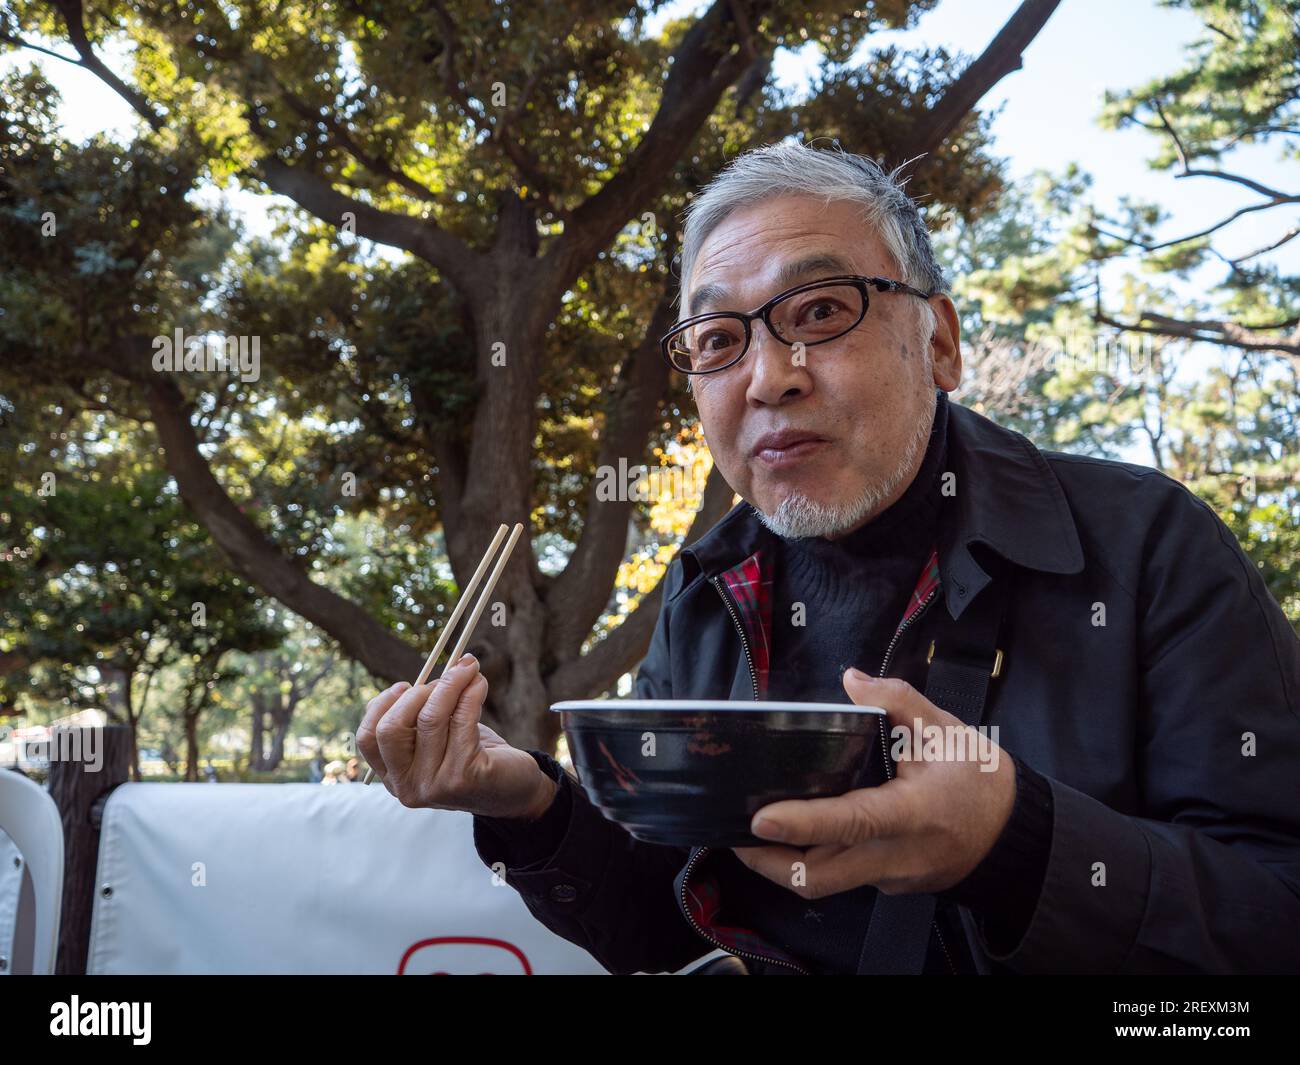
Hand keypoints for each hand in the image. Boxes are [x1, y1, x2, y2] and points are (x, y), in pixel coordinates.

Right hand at [355, 654, 556, 819]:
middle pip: (391, 728)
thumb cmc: (471, 756)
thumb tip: (419, 678)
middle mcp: (407, 787)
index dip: (383, 705)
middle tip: (443, 679)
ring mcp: (433, 786)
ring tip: (469, 670)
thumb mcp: (437, 739)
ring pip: (429, 719)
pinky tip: (479, 683)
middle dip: (416, 693)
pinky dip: (471, 692)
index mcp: (393, 777)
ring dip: (451, 683)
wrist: (513, 790)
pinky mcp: (463, 777)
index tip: (405, 685)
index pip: (368, 739)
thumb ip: (417, 717)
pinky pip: (462, 720)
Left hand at [731, 669, 1015, 898]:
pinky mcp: (887, 883)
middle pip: (821, 876)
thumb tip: (852, 679)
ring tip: (750, 836)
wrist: (1015, 833)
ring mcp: (890, 876)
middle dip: (769, 862)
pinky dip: (813, 858)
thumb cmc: (980, 778)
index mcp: (912, 813)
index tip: (760, 820)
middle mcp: (896, 855)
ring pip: (826, 883)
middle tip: (732, 833)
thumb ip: (897, 700)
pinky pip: (842, 877)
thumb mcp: (947, 729)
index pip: (851, 822)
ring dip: (783, 864)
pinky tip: (794, 834)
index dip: (803, 823)